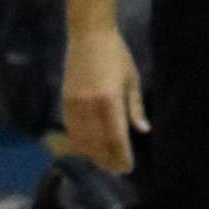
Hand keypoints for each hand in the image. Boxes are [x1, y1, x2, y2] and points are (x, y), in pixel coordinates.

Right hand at [59, 25, 144, 173]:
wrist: (88, 37)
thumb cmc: (116, 55)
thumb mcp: (132, 79)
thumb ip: (135, 107)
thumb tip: (143, 130)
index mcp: (109, 101)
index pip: (116, 137)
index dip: (121, 155)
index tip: (127, 168)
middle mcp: (90, 108)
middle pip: (98, 143)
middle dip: (107, 160)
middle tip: (116, 171)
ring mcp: (75, 106)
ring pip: (82, 140)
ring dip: (93, 155)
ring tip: (103, 164)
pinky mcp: (65, 103)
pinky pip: (71, 131)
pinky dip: (79, 144)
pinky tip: (87, 150)